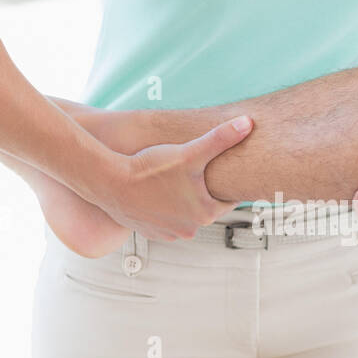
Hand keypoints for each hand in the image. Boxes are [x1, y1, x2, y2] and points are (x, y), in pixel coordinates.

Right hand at [101, 115, 253, 241]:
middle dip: (202, 191)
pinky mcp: (150, 233)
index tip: (223, 171)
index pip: (228, 199)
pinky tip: (158, 192)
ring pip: (184, 214)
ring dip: (182, 201)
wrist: (110, 182)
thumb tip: (248, 123)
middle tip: (194, 173)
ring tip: (173, 182)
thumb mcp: (189, 152)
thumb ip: (221, 139)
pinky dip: (164, 208)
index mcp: (205, 213)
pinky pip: (165, 220)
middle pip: (205, 206)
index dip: (225, 182)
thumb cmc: (150, 168)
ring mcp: (169, 234)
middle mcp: (190, 230)